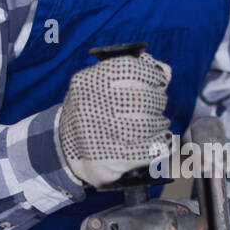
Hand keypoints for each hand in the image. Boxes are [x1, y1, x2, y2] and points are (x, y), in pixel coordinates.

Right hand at [58, 51, 172, 187]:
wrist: (66, 151)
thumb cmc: (90, 112)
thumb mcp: (99, 86)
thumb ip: (131, 74)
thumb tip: (164, 71)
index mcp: (87, 83)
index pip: (130, 69)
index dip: (152, 75)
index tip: (157, 82)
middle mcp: (90, 107)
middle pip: (142, 98)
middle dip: (157, 102)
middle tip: (156, 107)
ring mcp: (98, 135)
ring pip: (148, 124)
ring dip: (159, 124)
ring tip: (157, 125)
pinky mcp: (109, 160)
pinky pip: (148, 149)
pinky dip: (159, 144)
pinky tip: (157, 141)